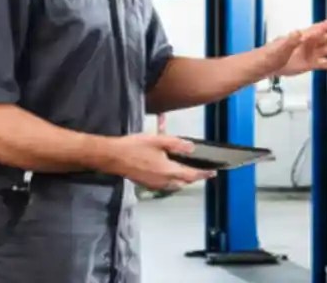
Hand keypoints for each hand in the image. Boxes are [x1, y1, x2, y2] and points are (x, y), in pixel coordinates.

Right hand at [100, 133, 214, 190]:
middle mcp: (163, 181)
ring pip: (174, 185)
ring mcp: (153, 184)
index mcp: (168, 171)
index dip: (204, 174)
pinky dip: (171, 180)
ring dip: (182, 180)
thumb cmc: (134, 147)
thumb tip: (191, 148)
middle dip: (194, 177)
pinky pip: (164, 185)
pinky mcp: (146, 183)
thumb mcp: (159, 140)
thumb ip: (177, 144)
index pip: (192, 175)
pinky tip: (168, 172)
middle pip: (184, 182)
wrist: (113, 157)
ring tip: (187, 171)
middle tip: (201, 171)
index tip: (213, 173)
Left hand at [264, 16, 326, 77]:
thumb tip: (298, 32)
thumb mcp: (281, 47)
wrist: (265, 66)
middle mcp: (310, 43)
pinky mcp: (309, 64)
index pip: (325, 26)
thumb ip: (291, 40)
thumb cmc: (270, 54)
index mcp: (305, 35)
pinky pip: (326, 63)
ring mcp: (311, 53)